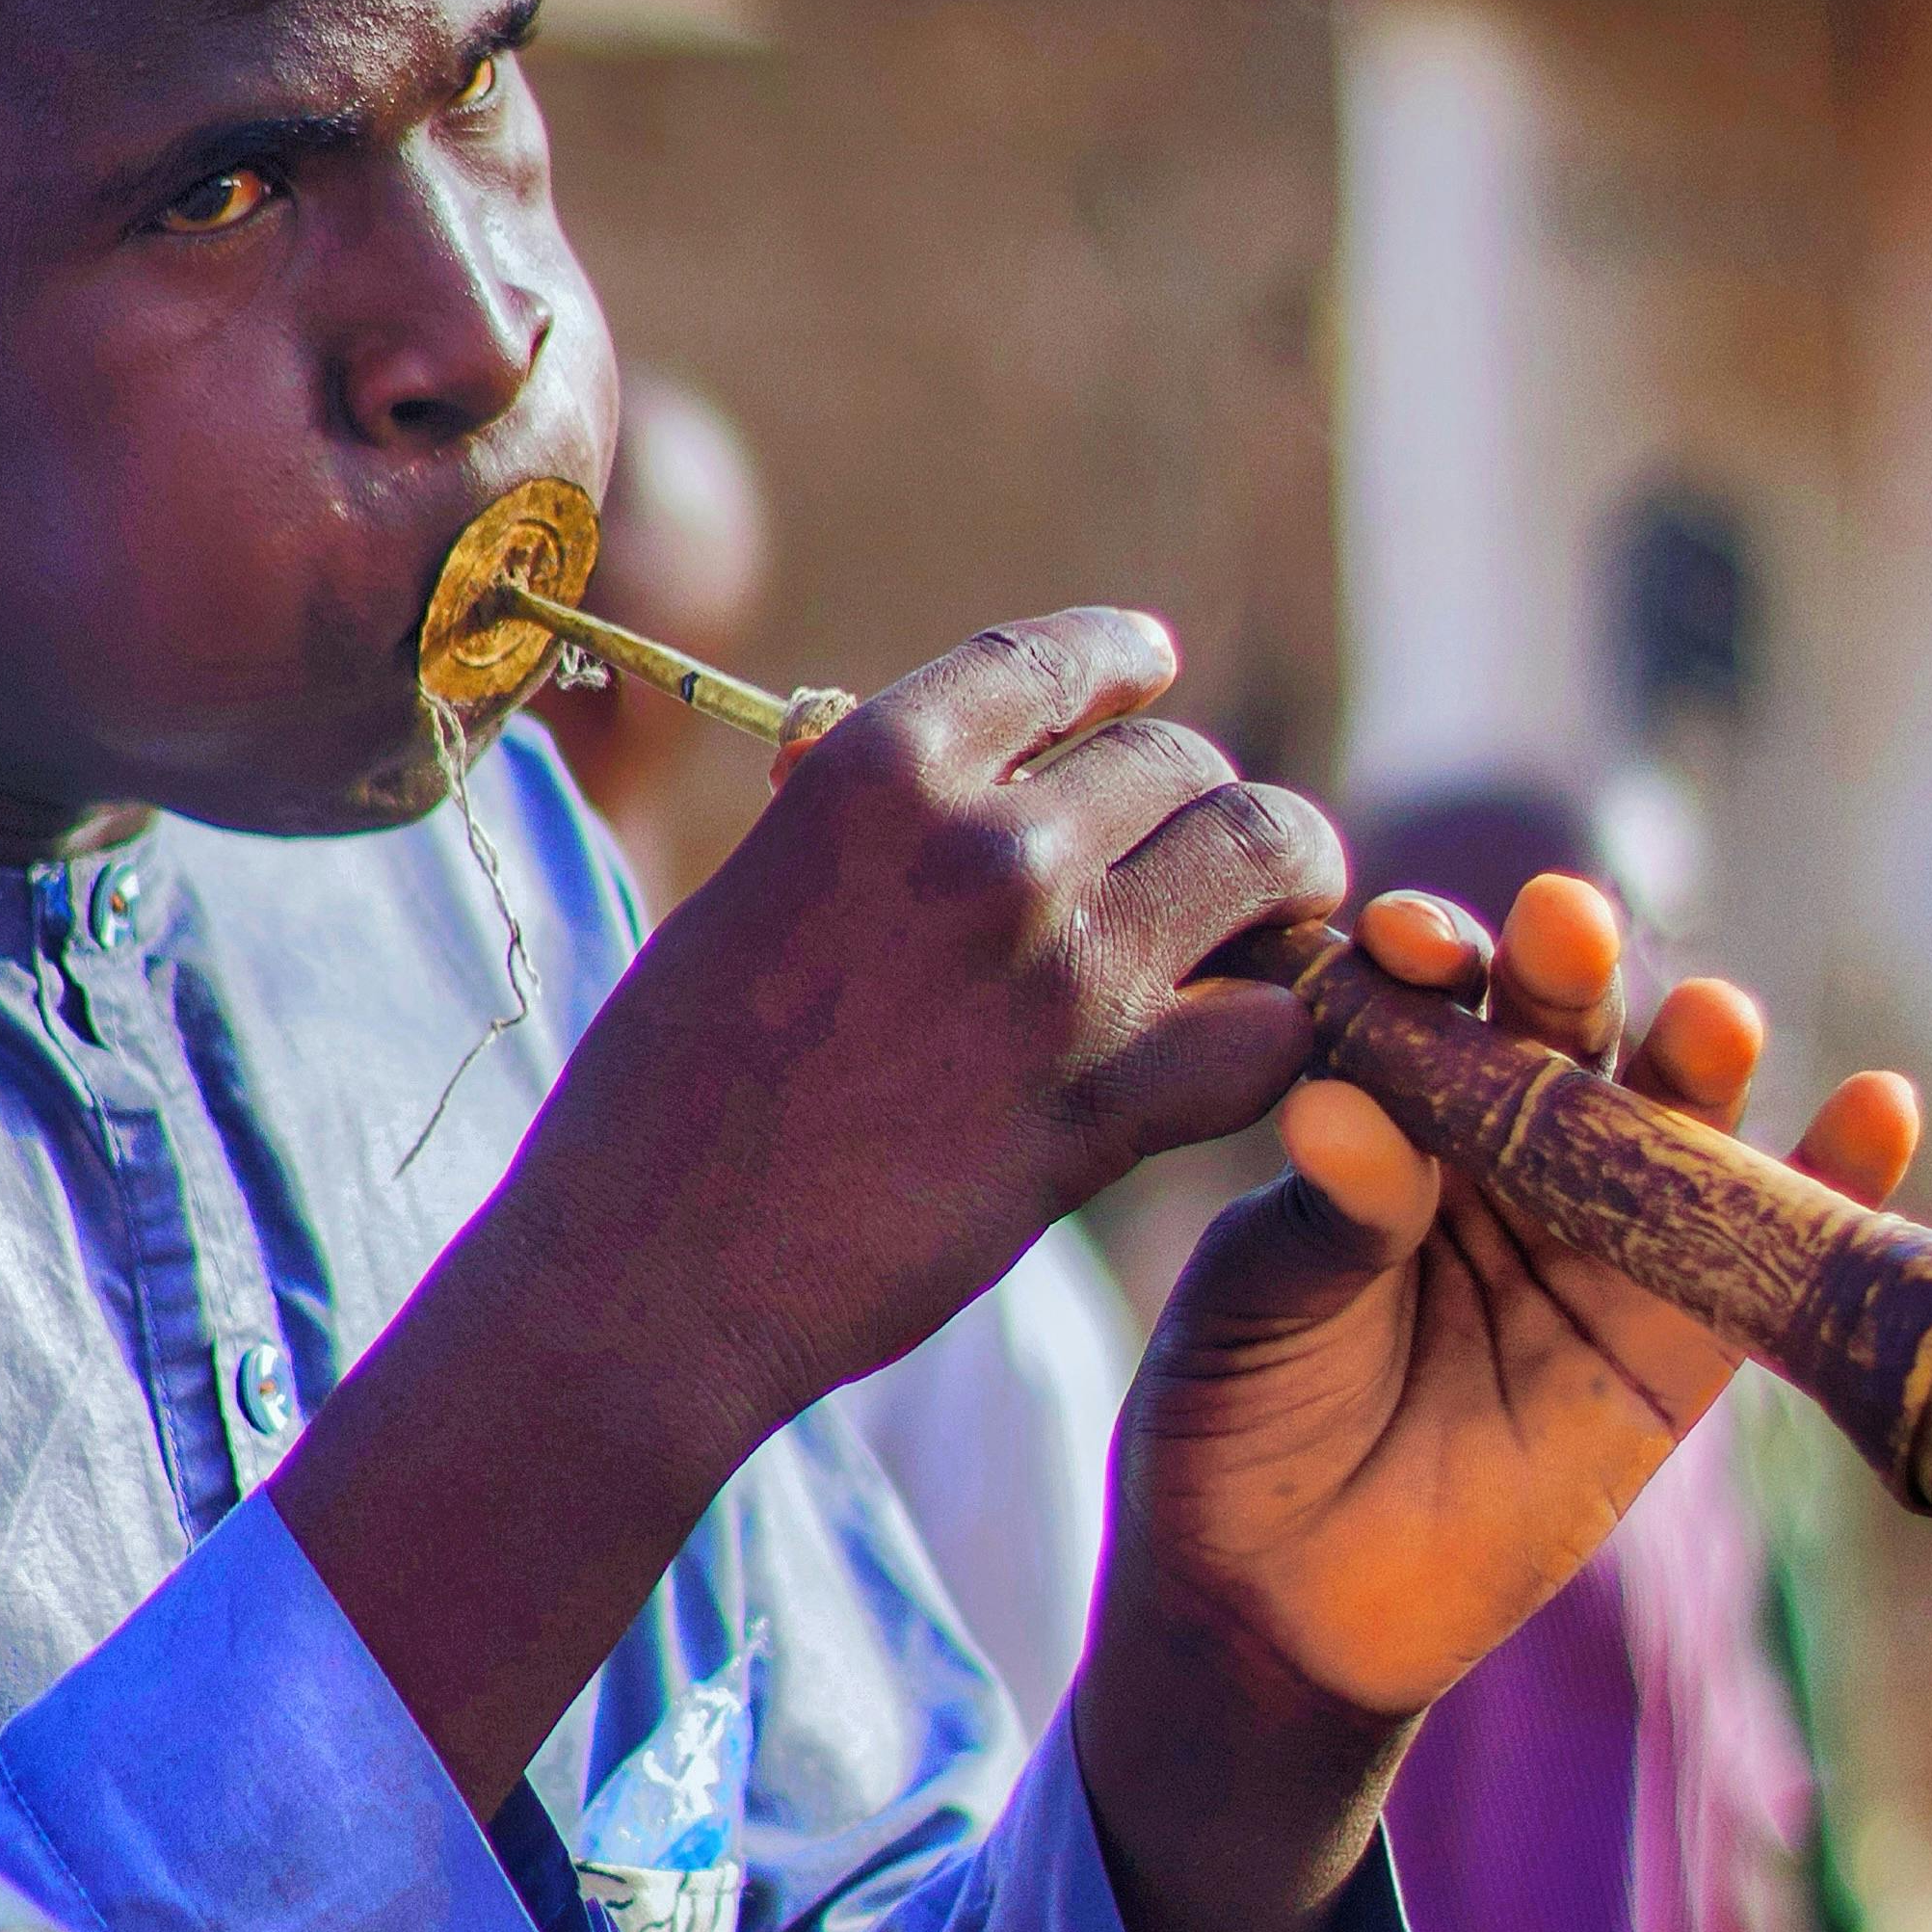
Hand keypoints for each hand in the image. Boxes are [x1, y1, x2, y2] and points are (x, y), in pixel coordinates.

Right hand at [277, 614, 1340, 1810]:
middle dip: (1201, 806)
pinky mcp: (1105, 1107)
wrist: (649, 1271)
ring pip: (1263, 859)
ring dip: (1282, 891)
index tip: (1154, 672)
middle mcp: (984, 845)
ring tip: (1271, 935)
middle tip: (1207, 865)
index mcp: (874, 770)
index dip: (1124, 660)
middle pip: (1180, 765)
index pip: (1055, 662)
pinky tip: (1241, 1057)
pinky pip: (1271, 1030)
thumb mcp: (736, 897)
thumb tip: (854, 747)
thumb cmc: (663, 1095)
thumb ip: (833, 820)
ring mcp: (1058, 973)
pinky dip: (1278, 1036)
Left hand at [1073, 871, 1922, 1931]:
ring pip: (1672, 1124)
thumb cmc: (1238, 1418)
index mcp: (1388, 1105)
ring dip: (1702, 1059)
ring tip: (1713, 1025)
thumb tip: (1344, 1112)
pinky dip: (1837, 1180)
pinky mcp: (1682, 1344)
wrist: (1277, 1604)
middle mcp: (1507, 1148)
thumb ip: (1324, 1220)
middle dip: (1567, 974)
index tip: (1403, 940)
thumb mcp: (1256, 1310)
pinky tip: (1880, 1110)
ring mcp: (1604, 1238)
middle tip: (1562, 926)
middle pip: (1559, 1034)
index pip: (1422, 1001)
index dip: (1427, 958)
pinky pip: (1770, 1253)